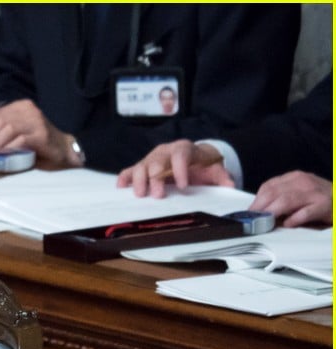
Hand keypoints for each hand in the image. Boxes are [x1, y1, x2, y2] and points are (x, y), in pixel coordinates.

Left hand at [0, 99, 76, 165]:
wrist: (61, 148)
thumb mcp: (17, 132)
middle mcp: (28, 110)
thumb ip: (2, 132)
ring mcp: (36, 120)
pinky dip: (11, 147)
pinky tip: (5, 154)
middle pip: (1, 120)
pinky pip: (21, 139)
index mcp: (20, 106)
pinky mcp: (41, 133)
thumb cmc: (36, 142)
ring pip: (10, 128)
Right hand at [116, 140, 232, 197]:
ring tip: (141, 195)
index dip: (180, 169)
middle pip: (157, 162)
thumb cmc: (201, 165)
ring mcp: (151, 159)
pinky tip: (122, 188)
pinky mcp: (141, 168)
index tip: (183, 186)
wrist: (191, 159)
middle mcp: (165, 152)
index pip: (181, 155)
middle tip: (159, 195)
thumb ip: (222, 177)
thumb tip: (230, 185)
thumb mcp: (214, 169)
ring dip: (139, 180)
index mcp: (184, 149)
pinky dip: (125, 179)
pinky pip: (129, 171)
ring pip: (141, 166)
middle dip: (157, 179)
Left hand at [251, 170, 332, 227]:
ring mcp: (314, 192)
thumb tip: (259, 212)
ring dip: (272, 213)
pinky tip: (288, 224)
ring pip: (286, 201)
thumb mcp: (298, 193)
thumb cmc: (319, 198)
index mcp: (294, 178)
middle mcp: (303, 182)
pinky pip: (305, 212)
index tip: (249, 213)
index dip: (256, 201)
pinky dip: (294, 219)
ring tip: (265, 223)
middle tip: (253, 221)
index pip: (269, 186)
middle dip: (260, 208)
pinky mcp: (324, 205)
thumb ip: (280, 199)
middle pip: (274, 193)